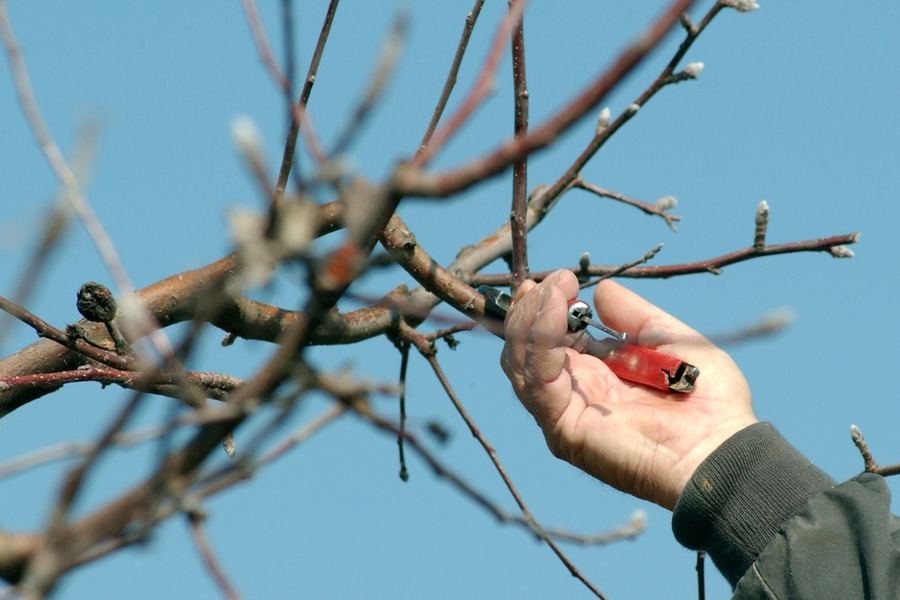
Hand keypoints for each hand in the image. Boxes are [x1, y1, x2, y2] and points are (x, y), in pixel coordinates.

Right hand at [500, 270, 756, 508]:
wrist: (722, 447)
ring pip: (519, 363)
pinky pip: (538, 383)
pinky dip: (540, 344)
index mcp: (593, 376)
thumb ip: (634, 318)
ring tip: (555, 290)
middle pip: (522, 349)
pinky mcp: (565, 430)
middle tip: (556, 280)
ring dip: (531, 320)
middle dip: (530, 309)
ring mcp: (563, 415)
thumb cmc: (709, 403)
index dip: (544, 306)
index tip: (561, 278)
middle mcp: (571, 396)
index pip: (546, 339)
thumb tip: (601, 291)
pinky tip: (557, 313)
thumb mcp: (670, 342)